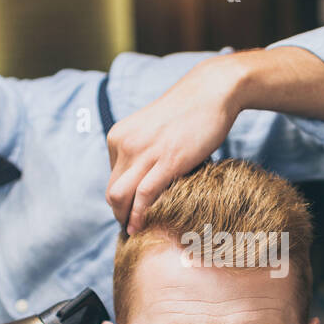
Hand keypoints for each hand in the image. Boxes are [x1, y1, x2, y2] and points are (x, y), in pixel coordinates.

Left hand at [105, 54, 244, 234]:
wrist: (212, 91)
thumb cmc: (189, 112)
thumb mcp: (155, 130)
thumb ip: (144, 151)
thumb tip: (146, 181)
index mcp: (119, 136)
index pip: (112, 178)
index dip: (123, 200)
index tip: (134, 212)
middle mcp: (125, 143)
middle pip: (112, 192)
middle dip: (120, 214)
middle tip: (134, 229)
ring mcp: (144, 152)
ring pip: (120, 197)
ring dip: (126, 219)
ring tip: (137, 232)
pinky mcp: (167, 161)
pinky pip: (143, 196)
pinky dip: (140, 216)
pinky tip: (142, 227)